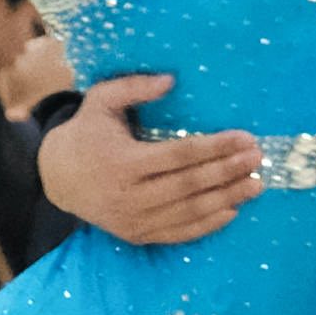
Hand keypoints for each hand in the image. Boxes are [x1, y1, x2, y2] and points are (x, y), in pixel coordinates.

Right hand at [38, 73, 260, 248]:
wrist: (57, 179)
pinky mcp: (137, 235)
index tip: (244, 138)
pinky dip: (208, 224)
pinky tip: (232, 210)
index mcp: (123, 162)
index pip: (179, 155)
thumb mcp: (100, 101)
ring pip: (189, 212)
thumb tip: (172, 79)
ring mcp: (133, 220)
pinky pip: (179, 233)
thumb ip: (134, 87)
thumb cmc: (86, 134)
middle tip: (258, 159)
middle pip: (189, 185)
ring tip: (256, 185)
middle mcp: (129, 196)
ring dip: (227, 199)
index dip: (215, 147)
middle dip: (228, 172)